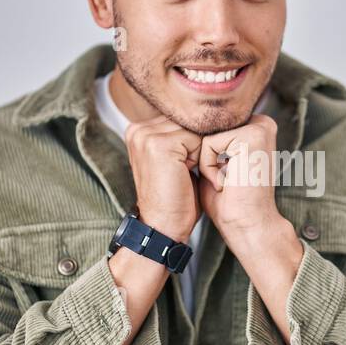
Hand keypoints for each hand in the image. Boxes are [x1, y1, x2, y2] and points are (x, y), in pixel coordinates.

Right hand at [124, 115, 202, 240]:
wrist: (162, 226)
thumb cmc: (174, 198)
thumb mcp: (176, 161)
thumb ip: (182, 138)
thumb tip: (208, 118)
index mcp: (138, 130)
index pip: (181, 118)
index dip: (195, 139)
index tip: (195, 160)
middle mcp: (138, 129)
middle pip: (187, 120)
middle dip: (199, 143)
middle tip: (192, 169)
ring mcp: (146, 136)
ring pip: (194, 129)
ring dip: (200, 150)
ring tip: (190, 172)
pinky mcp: (159, 145)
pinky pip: (197, 138)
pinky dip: (202, 157)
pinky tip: (191, 174)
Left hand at [196, 114, 284, 243]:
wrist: (245, 225)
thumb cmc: (229, 202)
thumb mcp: (213, 163)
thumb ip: (205, 140)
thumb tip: (180, 124)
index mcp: (253, 127)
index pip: (209, 127)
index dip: (202, 153)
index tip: (222, 177)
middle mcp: (260, 123)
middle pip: (206, 128)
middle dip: (204, 157)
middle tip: (224, 182)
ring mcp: (258, 127)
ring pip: (205, 135)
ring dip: (206, 163)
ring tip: (225, 181)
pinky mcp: (251, 135)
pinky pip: (208, 143)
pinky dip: (209, 167)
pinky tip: (225, 182)